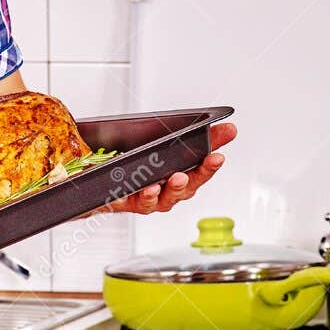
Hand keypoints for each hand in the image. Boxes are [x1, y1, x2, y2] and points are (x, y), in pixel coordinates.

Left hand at [103, 121, 236, 215]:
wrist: (101, 181)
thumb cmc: (138, 166)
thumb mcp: (166, 146)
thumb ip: (197, 137)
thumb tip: (227, 128)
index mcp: (179, 178)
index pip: (201, 172)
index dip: (212, 163)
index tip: (220, 153)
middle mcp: (166, 192)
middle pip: (187, 187)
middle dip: (200, 174)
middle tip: (209, 161)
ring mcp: (148, 199)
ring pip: (164, 198)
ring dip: (174, 188)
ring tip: (178, 177)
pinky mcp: (126, 201)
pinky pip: (137, 201)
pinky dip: (146, 196)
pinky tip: (148, 187)